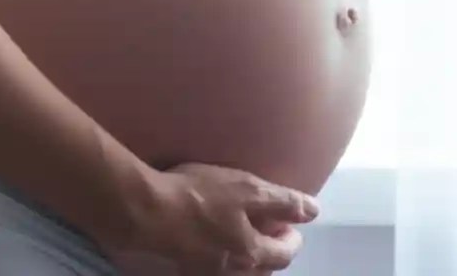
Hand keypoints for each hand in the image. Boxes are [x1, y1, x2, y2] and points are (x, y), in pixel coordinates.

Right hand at [122, 162, 318, 274]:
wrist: (143, 211)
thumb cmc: (198, 196)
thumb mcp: (247, 189)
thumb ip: (282, 201)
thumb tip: (314, 211)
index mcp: (250, 254)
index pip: (284, 255)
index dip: (293, 239)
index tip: (293, 226)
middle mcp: (230, 273)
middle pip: (261, 271)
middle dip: (271, 254)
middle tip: (272, 233)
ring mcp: (203, 275)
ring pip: (236, 274)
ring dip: (247, 260)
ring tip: (243, 240)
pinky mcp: (181, 272)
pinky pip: (211, 271)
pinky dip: (221, 262)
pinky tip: (212, 244)